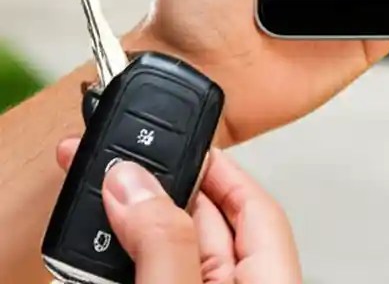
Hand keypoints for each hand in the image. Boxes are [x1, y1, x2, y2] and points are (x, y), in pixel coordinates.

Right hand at [56, 140, 300, 283]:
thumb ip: (165, 245)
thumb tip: (135, 186)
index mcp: (271, 280)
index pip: (257, 207)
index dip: (218, 167)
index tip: (177, 140)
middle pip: (208, 227)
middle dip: (161, 192)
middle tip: (118, 168)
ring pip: (171, 255)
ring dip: (133, 227)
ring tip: (96, 207)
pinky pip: (150, 277)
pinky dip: (124, 263)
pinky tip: (93, 253)